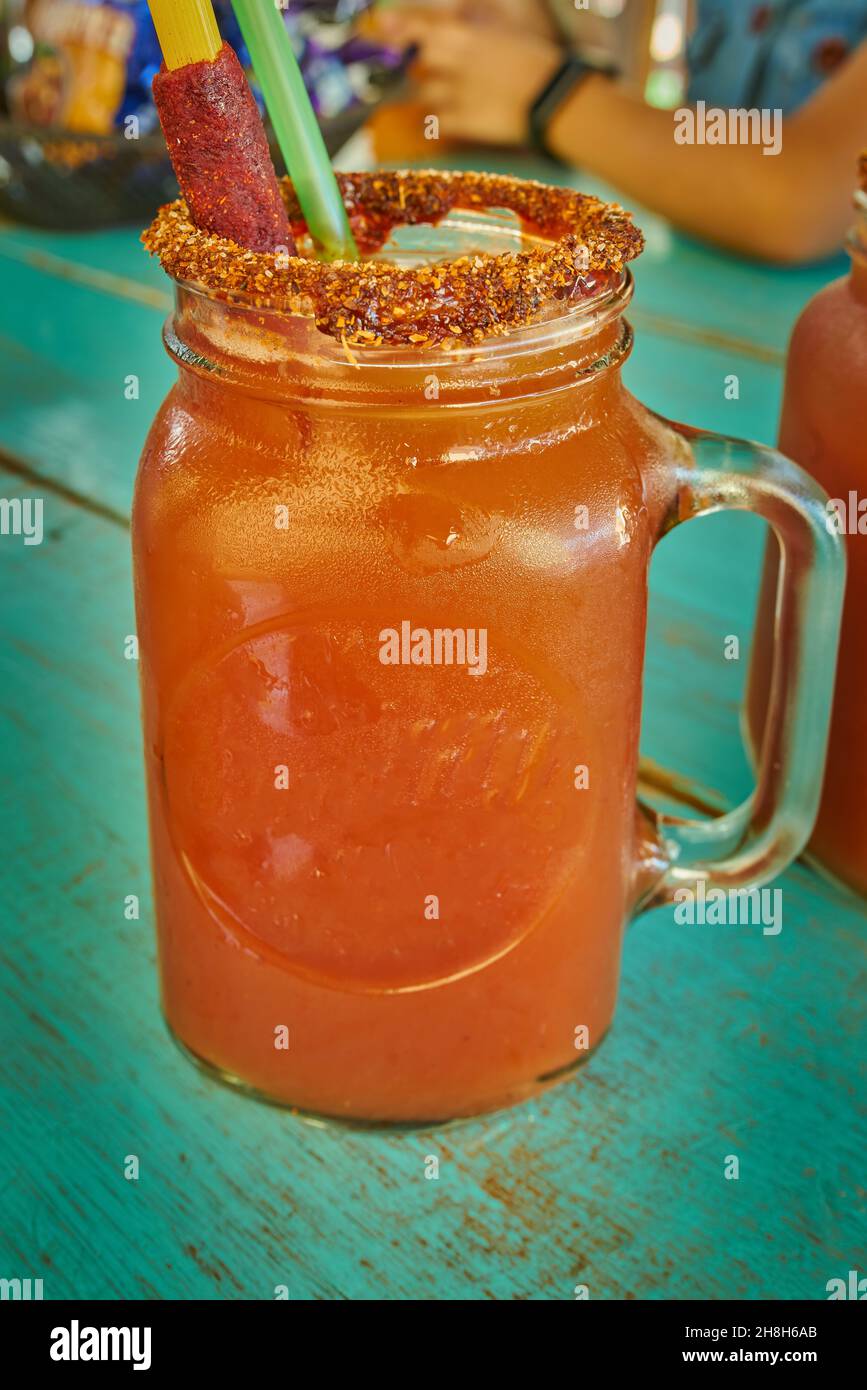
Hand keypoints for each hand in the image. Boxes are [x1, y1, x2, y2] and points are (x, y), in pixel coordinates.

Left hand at [375, 10, 561, 146]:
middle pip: (419, 61)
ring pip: (424, 93)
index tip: (381, 29)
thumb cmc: (536, 60)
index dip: (397, 29)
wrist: (554, 97)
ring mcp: (458, 93)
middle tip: (434, 70)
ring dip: (431, 94)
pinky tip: (446, 120)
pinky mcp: (463, 122)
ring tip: (452, 96)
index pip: (421, 28)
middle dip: (420, 65)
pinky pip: (434, 122)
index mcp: (469, 34)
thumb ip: (474, 24)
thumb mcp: (506, 28)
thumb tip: (450, 24)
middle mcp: (457, 61)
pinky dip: (435, 121)